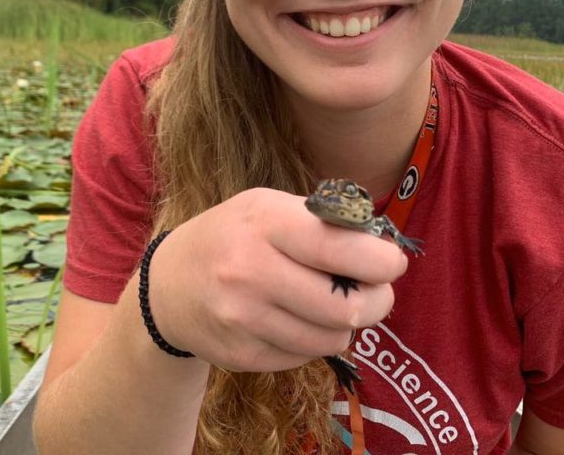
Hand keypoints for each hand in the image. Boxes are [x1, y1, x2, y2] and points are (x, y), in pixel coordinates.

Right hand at [146, 187, 407, 372]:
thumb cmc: (234, 234)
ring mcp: (242, 319)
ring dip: (347, 323)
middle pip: (344, 306)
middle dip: (377, 300)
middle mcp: (249, 271)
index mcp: (264, 222)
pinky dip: (314, 339)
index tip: (393, 262)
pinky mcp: (240, 356)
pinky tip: (299, 318)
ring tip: (336, 303)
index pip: (337, 247)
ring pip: (330, 338)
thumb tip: (381, 249)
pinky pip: (305, 356)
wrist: (169, 283)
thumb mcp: (269, 206)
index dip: (379, 260)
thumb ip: (321, 222)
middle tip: (378, 291)